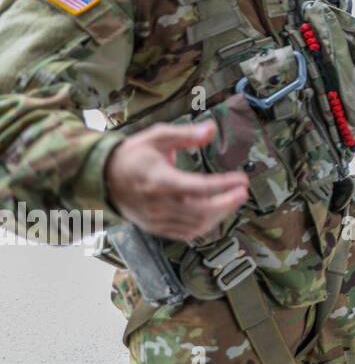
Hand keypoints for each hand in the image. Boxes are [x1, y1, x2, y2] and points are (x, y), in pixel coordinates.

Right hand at [104, 120, 248, 241]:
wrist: (103, 178)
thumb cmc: (133, 155)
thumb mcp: (157, 137)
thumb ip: (185, 134)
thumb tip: (211, 129)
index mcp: (158, 180)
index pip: (197, 187)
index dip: (223, 185)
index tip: (242, 179)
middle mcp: (157, 204)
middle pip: (200, 211)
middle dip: (226, 203)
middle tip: (243, 192)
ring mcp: (156, 219)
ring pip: (194, 225)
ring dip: (218, 215)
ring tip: (233, 200)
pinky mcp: (155, 228)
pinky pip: (184, 233)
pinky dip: (204, 226)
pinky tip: (216, 214)